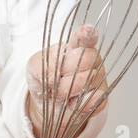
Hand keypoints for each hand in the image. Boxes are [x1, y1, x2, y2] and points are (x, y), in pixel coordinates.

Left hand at [25, 23, 107, 137]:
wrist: (48, 104)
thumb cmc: (45, 79)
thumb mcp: (35, 67)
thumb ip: (42, 65)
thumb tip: (56, 75)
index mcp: (75, 46)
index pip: (85, 36)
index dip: (87, 34)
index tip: (86, 32)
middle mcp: (91, 58)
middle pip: (86, 59)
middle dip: (66, 73)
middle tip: (57, 79)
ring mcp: (99, 77)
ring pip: (86, 82)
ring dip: (67, 91)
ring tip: (62, 92)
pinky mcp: (102, 97)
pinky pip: (94, 101)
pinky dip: (78, 105)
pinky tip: (72, 102)